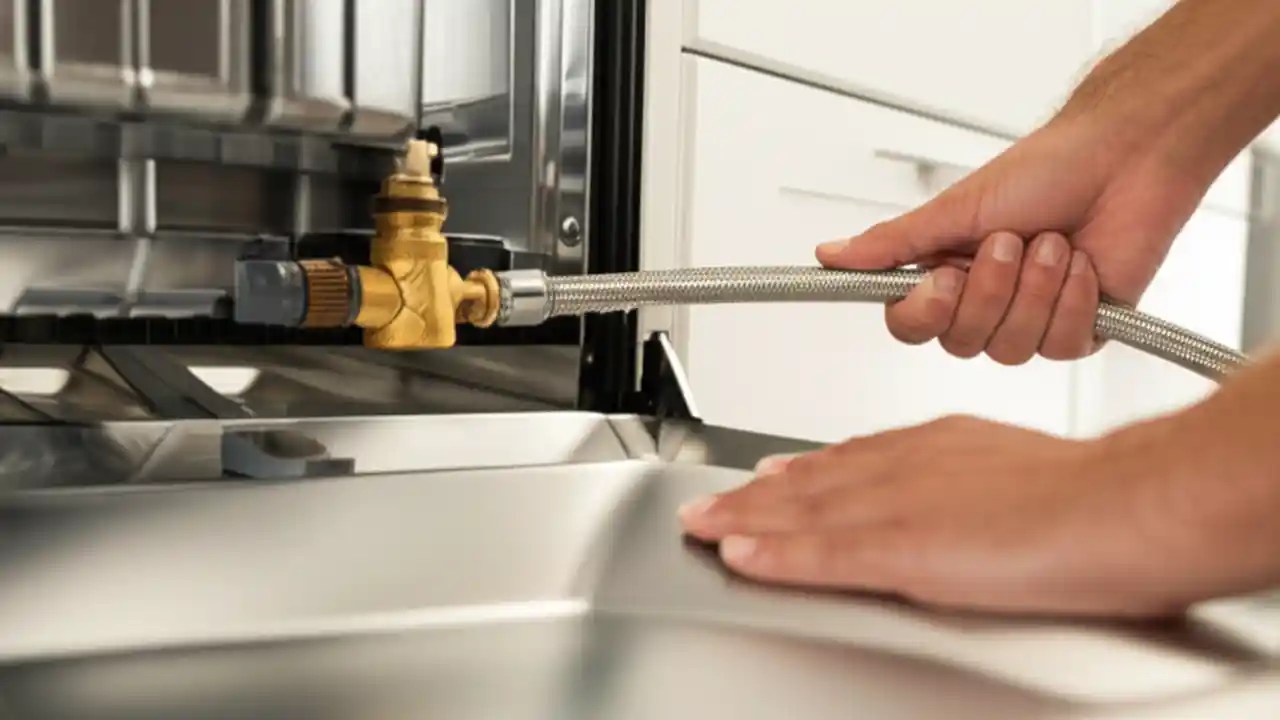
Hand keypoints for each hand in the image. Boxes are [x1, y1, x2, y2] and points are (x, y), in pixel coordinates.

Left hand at [678, 414, 1279, 617]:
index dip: (796, 475)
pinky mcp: (902, 547)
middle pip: (811, 484)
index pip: (847, 460)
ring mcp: (898, 506)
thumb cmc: (1085, 492)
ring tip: (703, 526)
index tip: (762, 481)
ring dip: (745, 520)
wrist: (1120, 503)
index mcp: (933, 448)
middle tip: (709, 504)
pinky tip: (740, 556)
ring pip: (803, 512)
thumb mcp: (1011, 467)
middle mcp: (904, 466)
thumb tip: (954, 500)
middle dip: (753, 497)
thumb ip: (967, 480)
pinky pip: (821, 552)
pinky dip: (775, 554)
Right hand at [818, 116, 1208, 363]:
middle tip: (1009, 241)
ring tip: (1053, 243)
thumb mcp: (957, 207)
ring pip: (1012, 347)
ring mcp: (1031, 319)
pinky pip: (1062, 344)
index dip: (925, 311)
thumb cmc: (1048, 170)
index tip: (943, 279)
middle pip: (962, 341)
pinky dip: (1073, 300)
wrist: (1125, 159)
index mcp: (947, 271)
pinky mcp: (1080, 329)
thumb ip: (893, 242)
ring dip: (1035, 290)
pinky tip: (1082, 265)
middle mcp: (985, 301)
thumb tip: (829, 254)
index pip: (910, 323)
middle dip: (991, 290)